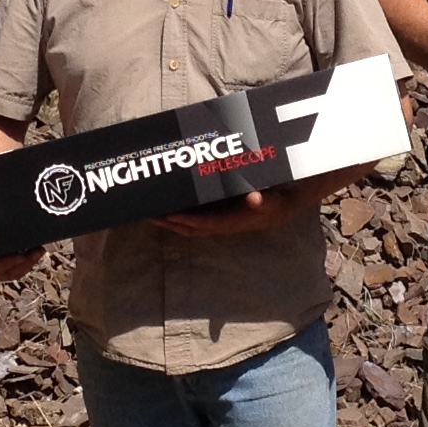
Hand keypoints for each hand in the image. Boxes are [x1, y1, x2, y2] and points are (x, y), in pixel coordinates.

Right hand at [0, 206, 38, 281]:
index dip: (5, 265)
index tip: (21, 257)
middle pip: (3, 274)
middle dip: (21, 266)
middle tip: (36, 252)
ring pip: (13, 273)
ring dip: (28, 264)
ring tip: (39, 250)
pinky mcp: (7, 259)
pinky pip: (18, 268)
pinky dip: (29, 262)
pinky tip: (38, 250)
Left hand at [160, 186, 302, 238]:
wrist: (277, 210)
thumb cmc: (271, 203)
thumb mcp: (270, 200)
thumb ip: (262, 200)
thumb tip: (256, 198)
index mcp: (232, 221)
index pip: (206, 223)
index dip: (188, 220)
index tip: (171, 216)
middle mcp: (221, 225)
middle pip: (190, 227)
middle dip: (170, 223)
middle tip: (150, 214)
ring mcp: (216, 222)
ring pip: (189, 225)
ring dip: (170, 221)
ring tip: (151, 211)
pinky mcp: (215, 217)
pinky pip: (193, 219)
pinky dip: (179, 216)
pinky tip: (167, 207)